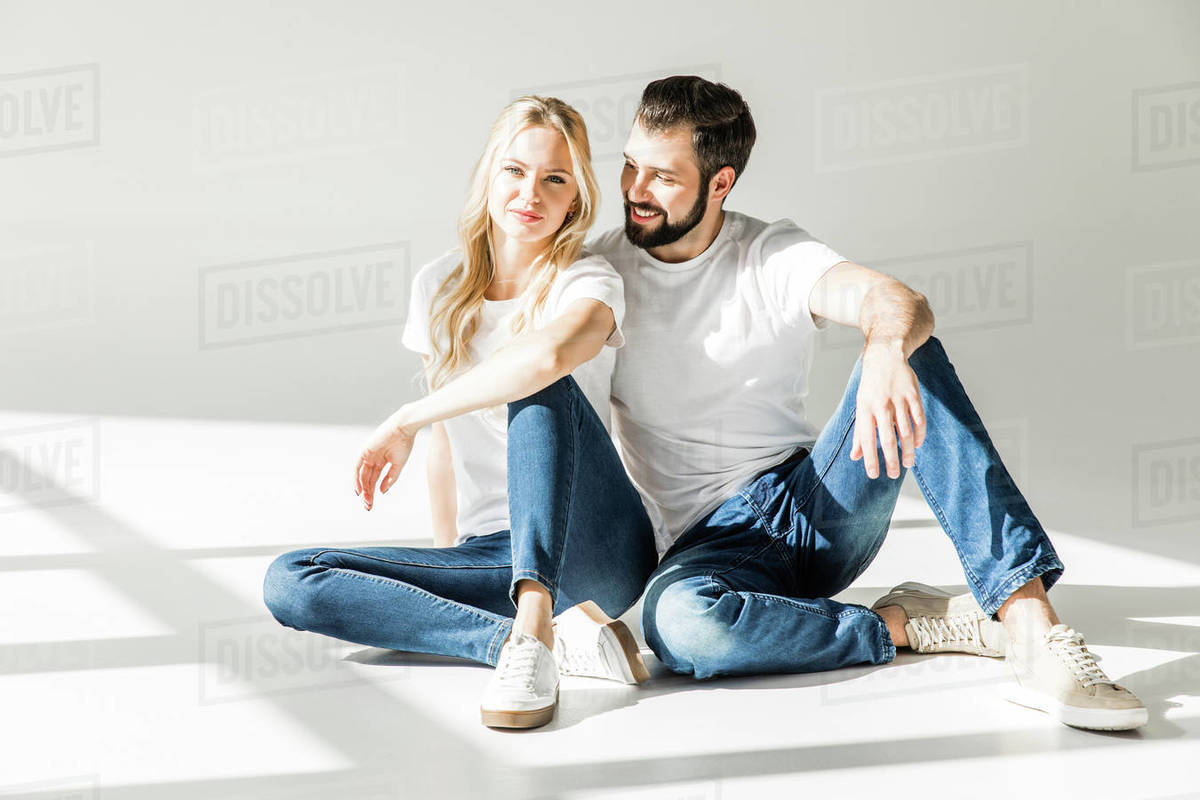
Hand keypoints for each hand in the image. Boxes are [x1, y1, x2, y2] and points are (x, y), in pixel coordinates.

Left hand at [354, 412, 416, 509]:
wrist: (404, 428)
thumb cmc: (404, 443)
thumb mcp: (398, 465)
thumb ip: (390, 478)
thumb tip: (382, 491)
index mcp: (381, 461)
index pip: (374, 480)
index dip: (372, 492)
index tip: (372, 504)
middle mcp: (372, 459)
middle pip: (366, 479)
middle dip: (367, 493)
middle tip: (368, 506)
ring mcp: (367, 455)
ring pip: (361, 475)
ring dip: (362, 489)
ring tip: (365, 501)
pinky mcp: (364, 451)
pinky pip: (357, 468)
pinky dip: (356, 479)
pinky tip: (358, 490)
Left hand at [849, 342, 925, 479]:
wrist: (885, 357)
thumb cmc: (871, 386)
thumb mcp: (860, 406)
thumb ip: (860, 433)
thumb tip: (855, 456)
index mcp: (865, 409)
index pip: (867, 439)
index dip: (870, 458)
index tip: (874, 475)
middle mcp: (881, 405)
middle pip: (888, 439)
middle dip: (891, 460)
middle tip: (893, 474)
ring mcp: (898, 400)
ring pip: (906, 431)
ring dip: (907, 451)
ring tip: (907, 464)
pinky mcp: (913, 395)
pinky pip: (919, 419)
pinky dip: (919, 434)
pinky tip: (917, 445)